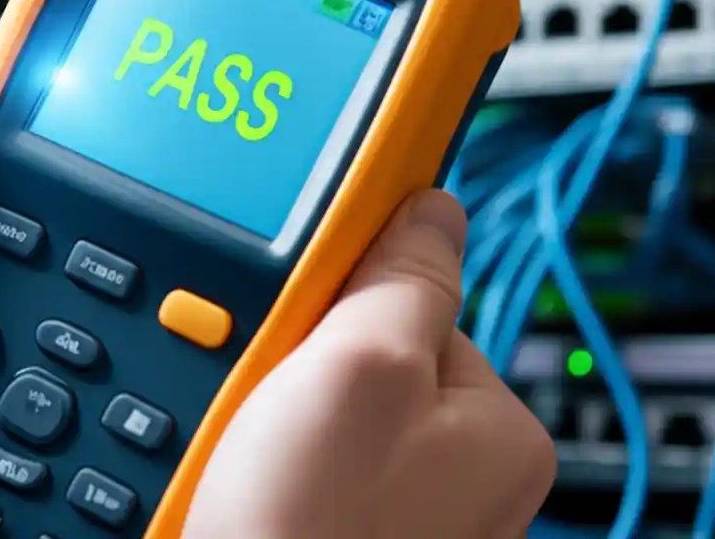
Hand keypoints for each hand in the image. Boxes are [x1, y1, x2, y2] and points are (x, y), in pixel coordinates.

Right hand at [184, 190, 556, 537]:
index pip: (417, 304)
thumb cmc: (306, 535)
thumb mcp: (358, 370)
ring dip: (257, 405)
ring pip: (310, 406)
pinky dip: (248, 454)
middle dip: (292, 357)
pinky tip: (222, 472)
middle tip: (245, 384)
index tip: (289, 289)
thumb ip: (402, 280)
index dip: (342, 291)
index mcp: (492, 427)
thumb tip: (434, 207)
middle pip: (360, 355)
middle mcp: (454, 473)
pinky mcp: (329, 527)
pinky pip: (286, 458)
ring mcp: (390, 509)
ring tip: (223, 440)